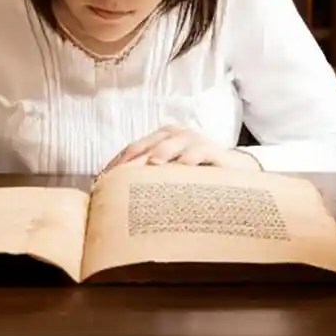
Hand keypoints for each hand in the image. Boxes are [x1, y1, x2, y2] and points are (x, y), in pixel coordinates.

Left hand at [104, 125, 262, 171]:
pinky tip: (183, 166)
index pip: (133, 149)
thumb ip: (147, 180)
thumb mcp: (169, 175)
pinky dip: (191, 157)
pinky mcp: (214, 150)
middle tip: (119, 173)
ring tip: (152, 163)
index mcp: (160, 139)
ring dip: (162, 152)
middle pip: (148, 143)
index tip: (103, 181)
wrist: (233, 171)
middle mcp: (175, 135)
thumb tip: (113, 201)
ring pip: (173, 142)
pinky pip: (200, 151)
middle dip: (133, 157)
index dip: (117, 163)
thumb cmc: (194, 176)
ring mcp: (195, 140)